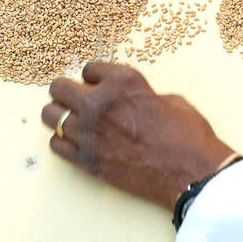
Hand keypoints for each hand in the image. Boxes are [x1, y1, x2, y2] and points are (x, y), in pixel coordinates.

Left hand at [42, 62, 235, 209]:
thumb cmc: (187, 135)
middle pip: (59, 88)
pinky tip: (77, 144)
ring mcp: (90, 132)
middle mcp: (100, 102)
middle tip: (75, 101)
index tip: (96, 85)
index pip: (88, 69)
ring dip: (60, 117)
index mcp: (123, 81)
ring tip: (73, 122)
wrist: (192, 172)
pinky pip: (56, 144)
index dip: (93, 78)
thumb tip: (130, 99)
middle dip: (66, 92)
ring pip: (50, 116)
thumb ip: (140, 94)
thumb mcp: (169, 99)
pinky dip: (63, 142)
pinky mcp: (87, 160)